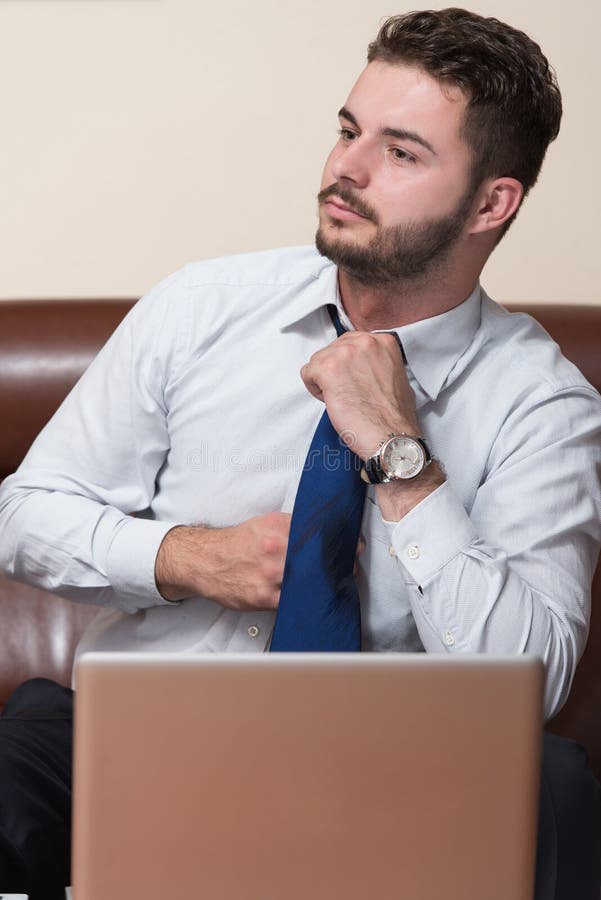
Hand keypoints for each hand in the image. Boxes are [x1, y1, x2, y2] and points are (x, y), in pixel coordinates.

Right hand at [155, 514, 367, 609]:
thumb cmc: (237, 543)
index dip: (341, 542)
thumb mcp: (264, 524)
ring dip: (326, 583)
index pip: (318, 533)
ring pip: (309, 580)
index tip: (355, 546)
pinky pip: (294, 600)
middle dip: (338, 563)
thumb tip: (323, 532)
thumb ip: (292, 527)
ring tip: (335, 583)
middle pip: (318, 558)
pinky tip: (315, 598)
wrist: (206, 561)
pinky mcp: (264, 597)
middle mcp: (275, 549)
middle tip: (349, 567)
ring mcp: (270, 575)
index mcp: (278, 527)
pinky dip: (307, 599)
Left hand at [301, 331, 418, 458]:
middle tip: (348, 392)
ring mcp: (345, 353)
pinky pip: (307, 372)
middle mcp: (365, 342)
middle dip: (335, 371)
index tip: (353, 380)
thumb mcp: (396, 375)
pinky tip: (331, 400)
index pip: (350, 343)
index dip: (349, 365)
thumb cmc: (393, 415)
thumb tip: (363, 366)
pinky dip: (314, 389)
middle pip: (332, 350)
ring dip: (324, 381)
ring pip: (318, 361)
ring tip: (342, 398)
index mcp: (383, 341)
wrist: (389, 436)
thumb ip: (377, 362)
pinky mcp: (328, 369)